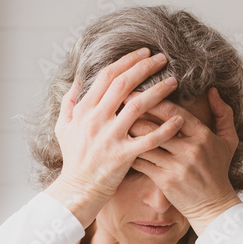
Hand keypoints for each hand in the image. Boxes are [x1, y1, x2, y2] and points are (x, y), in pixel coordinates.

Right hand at [46, 47, 183, 227]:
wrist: (76, 191)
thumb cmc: (73, 160)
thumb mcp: (63, 127)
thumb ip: (69, 102)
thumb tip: (77, 80)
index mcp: (83, 110)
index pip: (106, 76)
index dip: (126, 61)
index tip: (143, 53)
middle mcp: (96, 120)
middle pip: (123, 85)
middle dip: (144, 68)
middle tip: (163, 58)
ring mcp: (109, 138)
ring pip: (137, 107)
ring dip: (158, 91)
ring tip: (173, 81)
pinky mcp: (122, 156)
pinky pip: (149, 140)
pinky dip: (165, 128)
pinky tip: (179, 119)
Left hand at [128, 87, 242, 233]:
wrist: (214, 207)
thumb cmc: (218, 171)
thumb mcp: (228, 141)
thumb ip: (223, 114)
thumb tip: (212, 91)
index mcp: (203, 136)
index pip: (173, 112)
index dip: (153, 99)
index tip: (137, 92)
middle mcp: (190, 150)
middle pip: (155, 126)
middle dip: (134, 113)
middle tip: (119, 104)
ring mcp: (177, 166)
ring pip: (145, 143)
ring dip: (128, 132)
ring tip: (115, 123)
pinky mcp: (165, 181)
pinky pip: (141, 162)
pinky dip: (129, 153)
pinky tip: (120, 145)